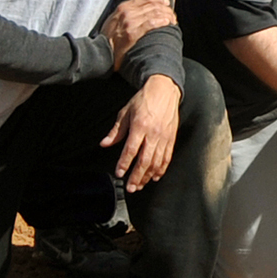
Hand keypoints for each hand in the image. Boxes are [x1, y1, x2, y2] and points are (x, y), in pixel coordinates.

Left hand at [101, 74, 181, 191]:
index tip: (119, 173)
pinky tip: (156, 177)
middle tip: (130, 188)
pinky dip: (162, 169)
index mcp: (140, 126)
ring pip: (156, 161)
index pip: (131, 149)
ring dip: (148, 176)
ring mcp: (164, 137)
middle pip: (145, 160)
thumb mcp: (126, 112)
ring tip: (140, 185)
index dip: (124, 163)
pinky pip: (167, 157)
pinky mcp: (172, 138)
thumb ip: (116, 131)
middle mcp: (153, 133)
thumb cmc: (143, 100)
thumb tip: (104, 144)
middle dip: (136, 176)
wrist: (164, 90)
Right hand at [102, 0, 176, 69]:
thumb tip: (141, 10)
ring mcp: (130, 22)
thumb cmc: (108, 38)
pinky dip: (161, 21)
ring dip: (167, 15)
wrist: (100, 52)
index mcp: (123, 7)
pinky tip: (168, 23)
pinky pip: (151, 23)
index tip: (166, 2)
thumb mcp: (114, 19)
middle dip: (166, 9)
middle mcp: (127, 12)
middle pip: (153, 5)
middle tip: (173, 15)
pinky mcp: (132, 33)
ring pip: (154, 13)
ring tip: (173, 20)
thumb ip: (125, 13)